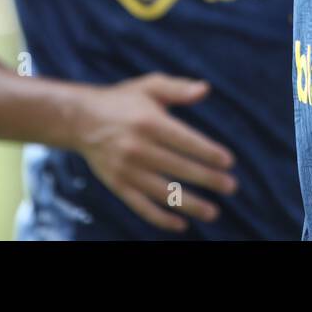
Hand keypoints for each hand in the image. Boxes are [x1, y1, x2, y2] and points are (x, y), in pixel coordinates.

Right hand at [73, 73, 237, 232]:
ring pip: (162, 192)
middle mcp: (137, 148)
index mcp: (148, 123)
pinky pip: (141, 207)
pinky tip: (181, 224)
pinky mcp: (117, 185)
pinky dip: (160, 219)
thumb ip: (178, 88)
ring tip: (213, 212)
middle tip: (231, 187)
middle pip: (178, 168)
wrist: (79, 120)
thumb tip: (205, 89)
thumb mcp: (149, 86)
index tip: (228, 162)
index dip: (208, 153)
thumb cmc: (122, 100)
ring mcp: (126, 170)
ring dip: (190, 205)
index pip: (184, 141)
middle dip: (208, 179)